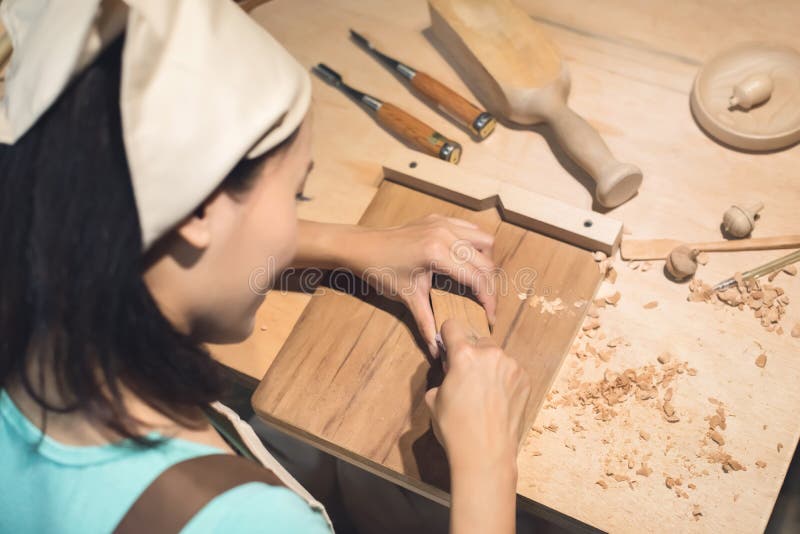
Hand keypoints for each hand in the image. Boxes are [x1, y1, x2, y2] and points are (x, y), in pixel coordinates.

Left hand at [345, 214, 496, 356]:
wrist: (361, 246)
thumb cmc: (380, 271)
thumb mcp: (407, 297)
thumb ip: (426, 323)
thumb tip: (436, 351)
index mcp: (437, 253)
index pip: (477, 278)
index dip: (488, 300)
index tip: (489, 317)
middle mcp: (444, 233)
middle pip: (486, 260)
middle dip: (490, 285)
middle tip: (485, 304)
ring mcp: (442, 222)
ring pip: (483, 239)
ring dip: (485, 261)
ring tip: (477, 280)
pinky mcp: (439, 218)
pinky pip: (469, 228)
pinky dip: (474, 244)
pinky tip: (466, 260)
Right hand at [425, 319, 530, 533]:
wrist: (486, 454)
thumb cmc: (455, 428)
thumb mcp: (433, 400)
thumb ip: (442, 377)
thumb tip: (449, 375)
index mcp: (464, 355)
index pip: (453, 325)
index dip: (447, 335)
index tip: (447, 345)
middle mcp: (490, 354)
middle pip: (477, 340)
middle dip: (471, 353)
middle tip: (466, 375)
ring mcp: (511, 366)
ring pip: (496, 356)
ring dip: (489, 366)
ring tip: (484, 392)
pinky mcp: (525, 380)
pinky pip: (510, 371)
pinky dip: (504, 379)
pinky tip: (497, 400)